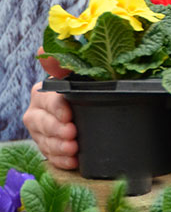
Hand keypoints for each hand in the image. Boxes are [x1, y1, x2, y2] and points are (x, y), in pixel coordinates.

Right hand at [23, 53, 76, 169]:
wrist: (91, 105)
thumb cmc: (85, 86)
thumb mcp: (77, 74)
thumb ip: (61, 63)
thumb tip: (43, 49)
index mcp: (43, 92)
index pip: (47, 100)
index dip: (57, 109)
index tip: (69, 117)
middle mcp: (37, 112)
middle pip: (41, 124)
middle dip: (56, 131)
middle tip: (73, 136)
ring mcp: (41, 132)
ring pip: (44, 141)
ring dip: (59, 148)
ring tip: (74, 150)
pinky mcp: (48, 146)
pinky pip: (50, 156)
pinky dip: (61, 160)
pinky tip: (74, 162)